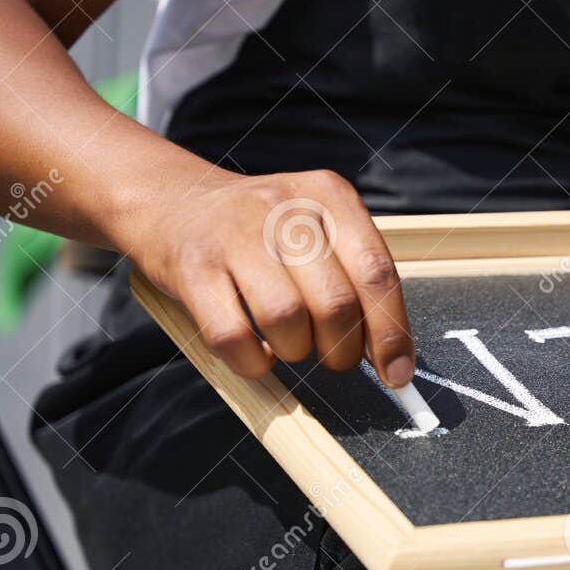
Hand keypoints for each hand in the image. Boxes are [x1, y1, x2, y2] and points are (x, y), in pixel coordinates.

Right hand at [120, 168, 414, 386]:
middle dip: (343, 349)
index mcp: (329, 196)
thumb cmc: (263, 231)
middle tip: (335, 356)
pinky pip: (233, 336)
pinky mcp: (192, 269)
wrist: (172, 202)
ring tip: (291, 343)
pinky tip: (256, 350)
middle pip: (335, 303)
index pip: (376, 272)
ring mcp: (233, 236)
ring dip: (296, 350)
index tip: (397, 373)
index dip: (391, 332)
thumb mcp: (318, 230)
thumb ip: (358, 281)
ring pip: (286, 319)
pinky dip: (252, 360)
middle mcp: (284, 208)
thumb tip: (393, 356)